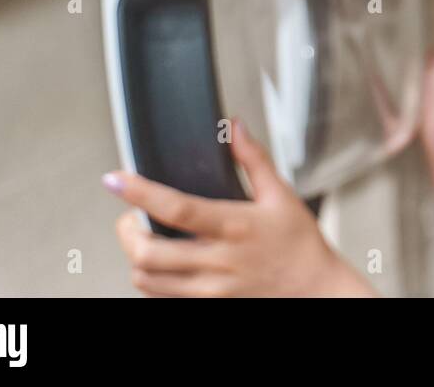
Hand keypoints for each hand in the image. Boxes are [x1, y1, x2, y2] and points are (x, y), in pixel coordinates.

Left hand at [104, 120, 374, 296]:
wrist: (317, 291)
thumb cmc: (300, 244)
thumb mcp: (282, 196)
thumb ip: (254, 159)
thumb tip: (234, 127)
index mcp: (235, 225)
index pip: (177, 208)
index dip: (140, 193)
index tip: (116, 179)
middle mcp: (219, 260)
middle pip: (149, 251)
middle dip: (127, 232)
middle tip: (130, 218)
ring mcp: (211, 289)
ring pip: (147, 280)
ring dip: (136, 258)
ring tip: (145, 241)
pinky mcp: (209, 306)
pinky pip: (161, 298)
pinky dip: (152, 280)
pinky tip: (163, 265)